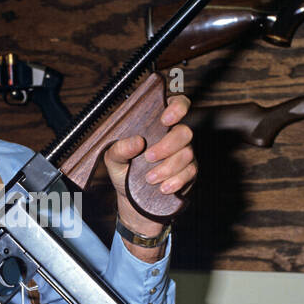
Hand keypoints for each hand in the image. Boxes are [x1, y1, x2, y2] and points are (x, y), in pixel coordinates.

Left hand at [103, 85, 196, 246]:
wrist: (131, 198)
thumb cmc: (124, 170)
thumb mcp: (114, 159)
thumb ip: (120, 148)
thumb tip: (136, 142)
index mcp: (158, 125)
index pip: (177, 104)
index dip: (177, 107)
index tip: (165, 119)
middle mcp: (174, 137)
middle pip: (184, 132)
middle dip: (167, 146)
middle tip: (149, 157)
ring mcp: (184, 154)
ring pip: (187, 154)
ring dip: (167, 167)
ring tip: (149, 178)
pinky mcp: (189, 173)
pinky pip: (189, 173)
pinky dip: (175, 181)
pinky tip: (163, 187)